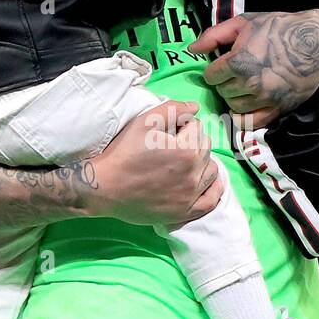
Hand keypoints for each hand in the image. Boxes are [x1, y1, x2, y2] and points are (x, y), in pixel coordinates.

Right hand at [87, 99, 222, 226]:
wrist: (105, 187)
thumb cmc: (123, 153)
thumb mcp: (144, 122)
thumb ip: (173, 109)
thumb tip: (196, 107)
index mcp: (185, 149)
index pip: (196, 126)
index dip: (181, 124)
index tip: (167, 130)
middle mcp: (193, 173)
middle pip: (206, 146)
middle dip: (192, 140)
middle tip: (171, 145)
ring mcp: (190, 194)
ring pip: (211, 170)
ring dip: (202, 161)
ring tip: (183, 161)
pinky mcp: (185, 211)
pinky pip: (211, 200)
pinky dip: (214, 189)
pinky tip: (206, 181)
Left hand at [191, 10, 318, 128]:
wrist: (316, 43)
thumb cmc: (279, 27)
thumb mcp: (245, 23)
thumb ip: (214, 35)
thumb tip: (192, 49)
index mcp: (238, 62)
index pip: (211, 76)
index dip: (215, 69)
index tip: (224, 64)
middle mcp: (250, 84)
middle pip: (222, 92)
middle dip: (225, 82)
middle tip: (237, 73)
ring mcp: (264, 99)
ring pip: (234, 107)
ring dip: (236, 97)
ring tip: (245, 85)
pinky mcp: (278, 109)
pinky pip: (251, 122)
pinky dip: (246, 116)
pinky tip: (249, 104)